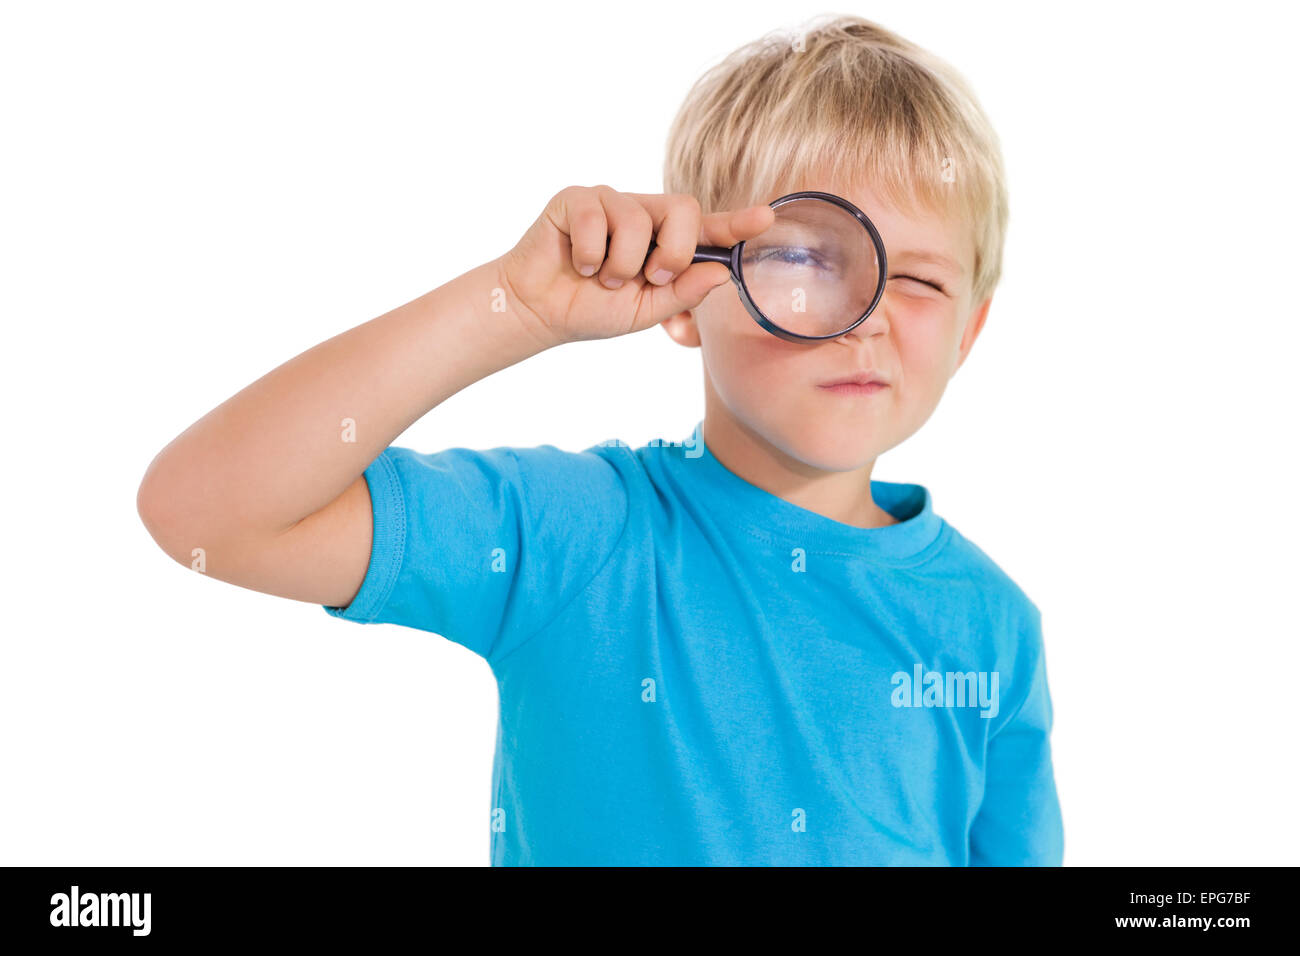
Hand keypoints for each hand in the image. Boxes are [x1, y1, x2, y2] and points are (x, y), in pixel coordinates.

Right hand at [496, 185, 774, 345]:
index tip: (766, 218)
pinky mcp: (576, 199)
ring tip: (601, 278)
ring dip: (621, 264)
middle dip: (674, 252)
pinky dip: (590, 254)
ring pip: (637, 219)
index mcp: (664, 241)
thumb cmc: (591, 308)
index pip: (707, 227)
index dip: (736, 222)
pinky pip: (596, 218)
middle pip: (683, 208)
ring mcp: (609, 202)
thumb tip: (720, 273)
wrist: (539, 312)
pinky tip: (579, 264)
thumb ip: (682, 294)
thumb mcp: (645, 311)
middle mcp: (642, 214)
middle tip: (650, 279)